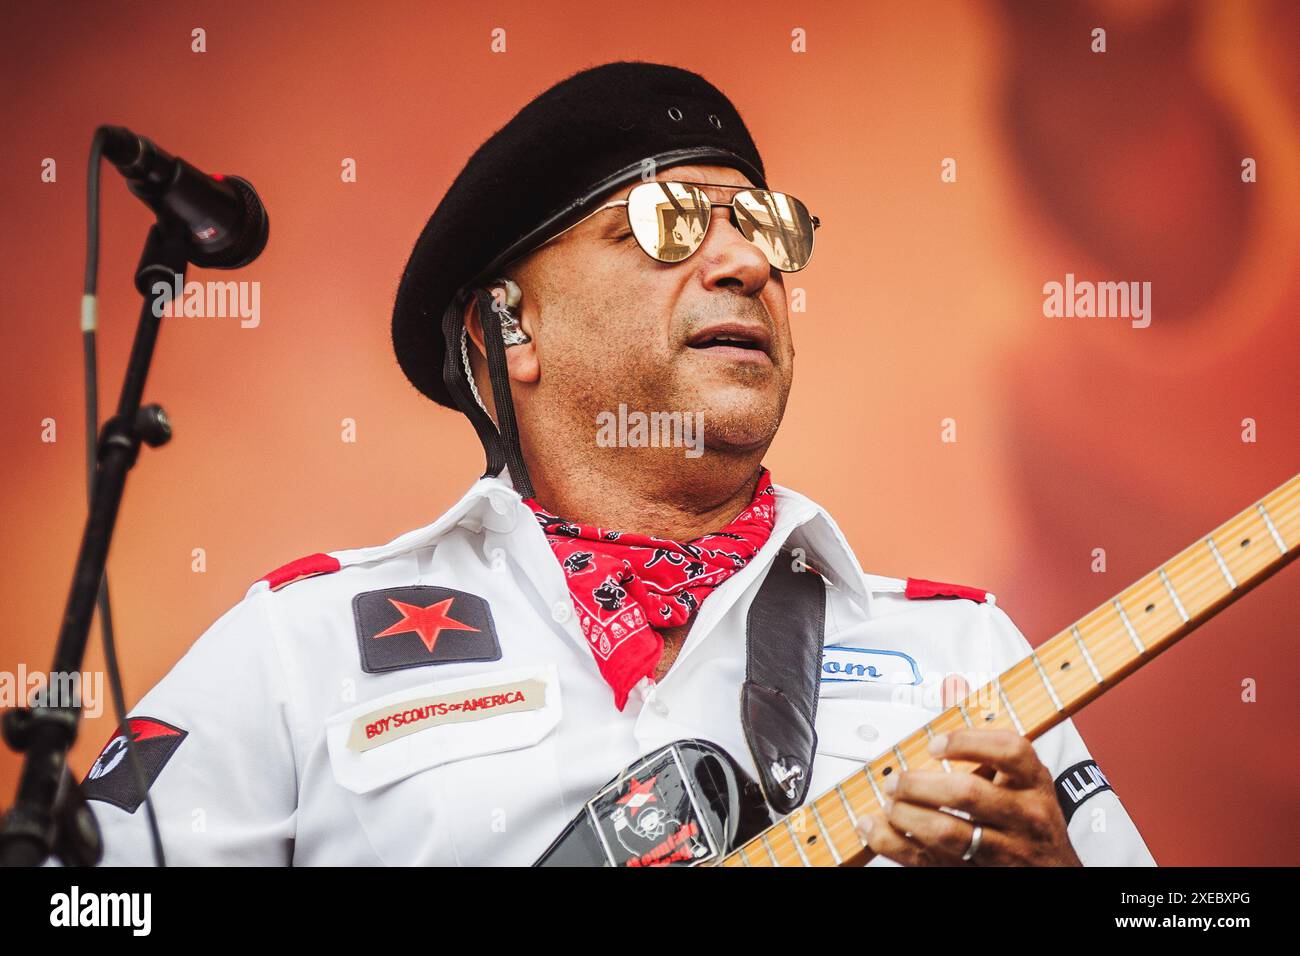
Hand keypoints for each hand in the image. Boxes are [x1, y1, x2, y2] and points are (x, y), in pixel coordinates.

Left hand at [855, 728, 1081, 865]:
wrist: (1055, 873)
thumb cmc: (1033, 821)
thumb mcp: (1026, 782)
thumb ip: (990, 748)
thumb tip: (947, 700)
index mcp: (1034, 782)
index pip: (1010, 751)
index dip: (967, 741)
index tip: (934, 744)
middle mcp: (1024, 815)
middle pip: (968, 794)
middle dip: (920, 784)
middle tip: (895, 779)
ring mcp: (1002, 849)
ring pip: (948, 833)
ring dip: (906, 815)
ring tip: (888, 802)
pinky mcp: (976, 873)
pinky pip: (929, 860)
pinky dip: (893, 843)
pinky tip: (874, 828)